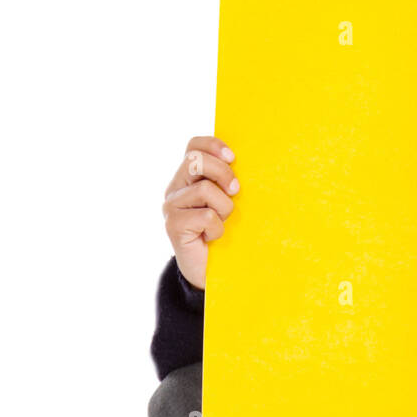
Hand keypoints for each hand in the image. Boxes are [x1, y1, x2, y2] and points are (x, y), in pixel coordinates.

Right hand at [162, 135, 238, 289]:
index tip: (233, 157)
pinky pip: (206, 216)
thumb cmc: (224, 232)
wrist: (209, 270)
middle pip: (197, 161)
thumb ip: (227, 181)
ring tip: (221, 222)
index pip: (194, 146)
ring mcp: (172, 206)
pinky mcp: (174, 226)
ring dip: (223, 208)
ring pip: (204, 189)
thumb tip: (244, 162)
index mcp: (188, 177)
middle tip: (235, 191)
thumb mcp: (227, 201)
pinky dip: (217, 228)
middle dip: (223, 173)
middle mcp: (176, 188)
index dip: (214, 146)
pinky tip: (212, 237)